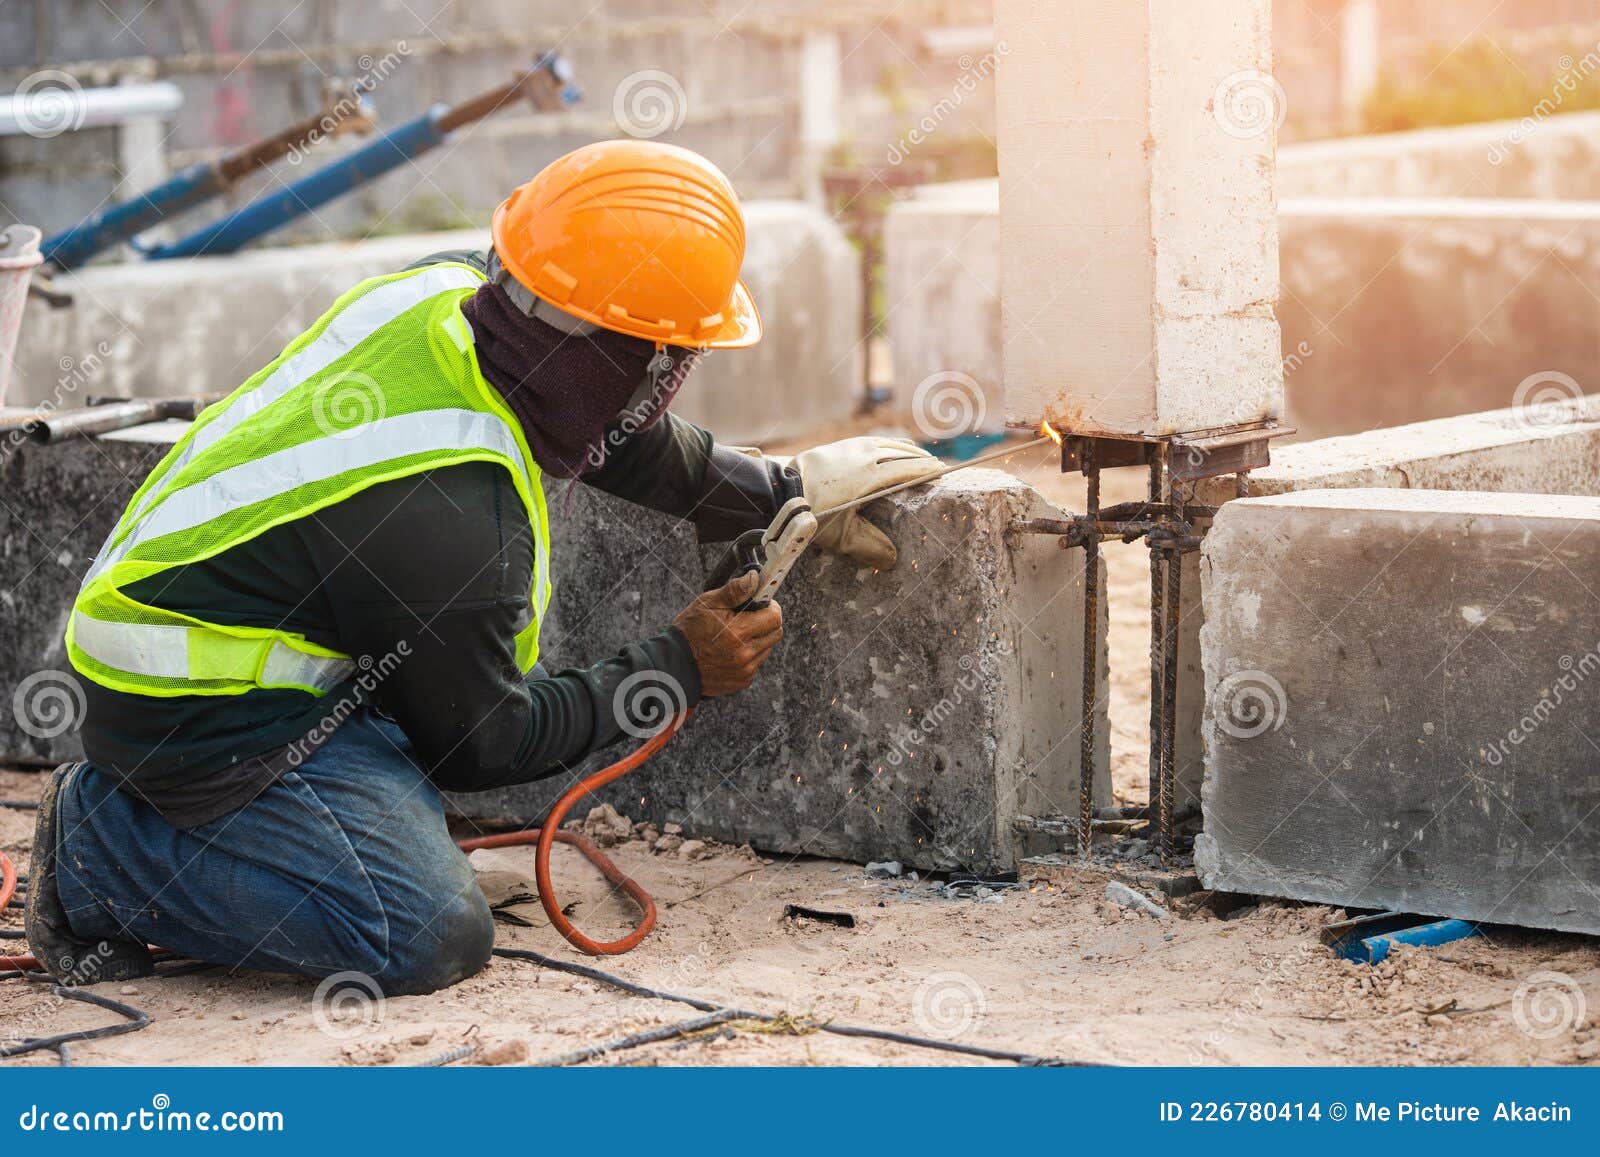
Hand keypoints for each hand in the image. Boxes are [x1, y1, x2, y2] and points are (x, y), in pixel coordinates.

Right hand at [673, 572, 783, 697]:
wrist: (675, 664)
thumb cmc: (689, 631)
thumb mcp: (707, 603)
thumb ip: (734, 590)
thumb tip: (754, 578)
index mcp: (739, 631)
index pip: (775, 617)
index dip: (770, 607)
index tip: (761, 605)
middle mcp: (745, 653)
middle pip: (775, 633)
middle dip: (766, 623)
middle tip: (748, 619)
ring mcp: (745, 670)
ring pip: (767, 648)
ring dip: (758, 640)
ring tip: (736, 636)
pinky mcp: (742, 681)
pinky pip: (756, 664)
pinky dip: (749, 656)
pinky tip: (731, 651)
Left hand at [793, 436, 941, 568]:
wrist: (778, 490)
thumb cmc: (812, 514)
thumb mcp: (841, 537)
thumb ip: (869, 548)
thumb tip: (892, 560)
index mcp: (872, 475)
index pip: (908, 468)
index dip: (927, 469)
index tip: (943, 471)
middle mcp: (865, 455)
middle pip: (901, 452)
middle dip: (919, 457)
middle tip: (934, 464)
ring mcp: (850, 447)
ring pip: (885, 443)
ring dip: (903, 448)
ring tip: (916, 454)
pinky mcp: (837, 445)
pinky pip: (869, 441)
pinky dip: (884, 444)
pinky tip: (885, 448)